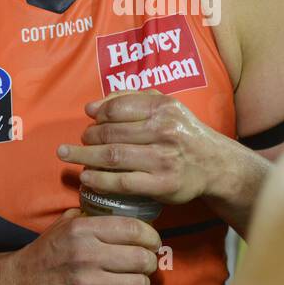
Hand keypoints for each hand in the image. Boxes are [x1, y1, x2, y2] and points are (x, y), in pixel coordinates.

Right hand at [7, 208, 161, 284]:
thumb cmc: (47, 253)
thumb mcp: (65, 225)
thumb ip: (92, 215)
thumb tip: (123, 210)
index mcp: (83, 230)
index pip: (134, 229)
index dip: (151, 237)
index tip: (152, 243)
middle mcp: (86, 255)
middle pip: (142, 258)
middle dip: (149, 263)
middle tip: (144, 266)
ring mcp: (86, 284)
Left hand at [58, 90, 230, 204]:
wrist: (215, 164)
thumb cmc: (183, 133)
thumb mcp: (166, 106)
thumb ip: (132, 99)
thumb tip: (93, 106)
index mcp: (163, 108)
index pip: (117, 108)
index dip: (97, 115)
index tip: (89, 121)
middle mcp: (164, 131)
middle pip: (111, 133)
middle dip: (88, 137)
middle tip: (79, 141)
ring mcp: (163, 159)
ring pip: (113, 157)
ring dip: (85, 156)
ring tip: (69, 156)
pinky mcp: (162, 185)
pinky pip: (122, 182)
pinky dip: (100, 180)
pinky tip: (87, 178)